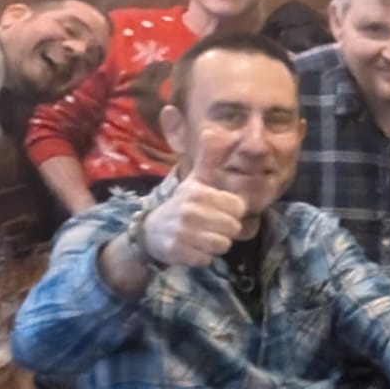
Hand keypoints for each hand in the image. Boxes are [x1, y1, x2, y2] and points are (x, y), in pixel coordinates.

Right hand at [138, 129, 244, 266]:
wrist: (151, 231)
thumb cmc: (183, 203)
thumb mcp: (196, 179)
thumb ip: (209, 157)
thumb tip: (212, 129)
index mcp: (198, 192)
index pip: (238, 208)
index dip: (232, 211)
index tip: (218, 209)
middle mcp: (189, 211)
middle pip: (233, 228)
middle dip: (226, 229)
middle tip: (210, 225)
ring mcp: (182, 232)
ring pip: (223, 245)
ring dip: (215, 244)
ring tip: (201, 236)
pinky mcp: (178, 252)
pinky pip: (208, 259)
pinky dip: (203, 257)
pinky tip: (192, 248)